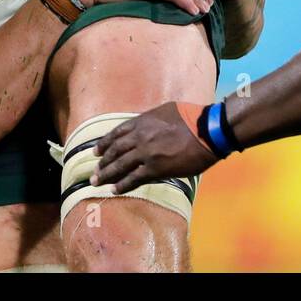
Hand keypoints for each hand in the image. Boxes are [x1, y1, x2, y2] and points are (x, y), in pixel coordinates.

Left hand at [90, 101, 219, 193]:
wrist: (206, 131)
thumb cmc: (191, 118)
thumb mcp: (166, 110)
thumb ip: (151, 120)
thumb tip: (143, 126)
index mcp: (142, 121)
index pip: (116, 133)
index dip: (104, 143)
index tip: (96, 152)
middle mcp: (140, 136)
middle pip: (115, 151)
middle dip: (103, 162)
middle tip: (94, 171)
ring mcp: (146, 153)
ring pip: (120, 165)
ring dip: (107, 175)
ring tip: (97, 182)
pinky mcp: (155, 169)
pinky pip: (134, 178)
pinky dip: (122, 185)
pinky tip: (115, 190)